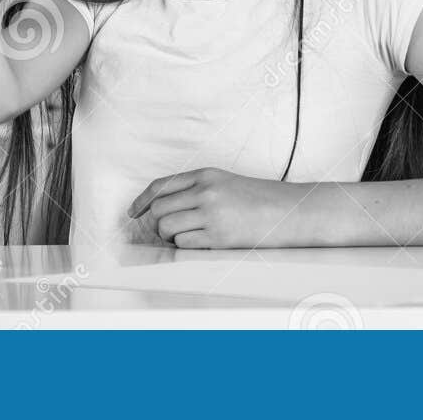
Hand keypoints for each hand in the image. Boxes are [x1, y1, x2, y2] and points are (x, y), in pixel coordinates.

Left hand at [128, 167, 314, 248]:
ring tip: (190, 236)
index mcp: (206, 175)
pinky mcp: (218, 236)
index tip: (133, 212)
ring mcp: (211, 213)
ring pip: (167, 227)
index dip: (142, 201)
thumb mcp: (225, 182)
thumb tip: (165, 205)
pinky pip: (184, 244)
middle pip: (159, 209)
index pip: (161, 186)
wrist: (289, 211)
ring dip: (171, 236)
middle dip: (157, 223)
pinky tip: (203, 243)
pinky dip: (186, 246)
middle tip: (170, 230)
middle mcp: (205, 191)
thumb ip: (197, 188)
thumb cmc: (259, 198)